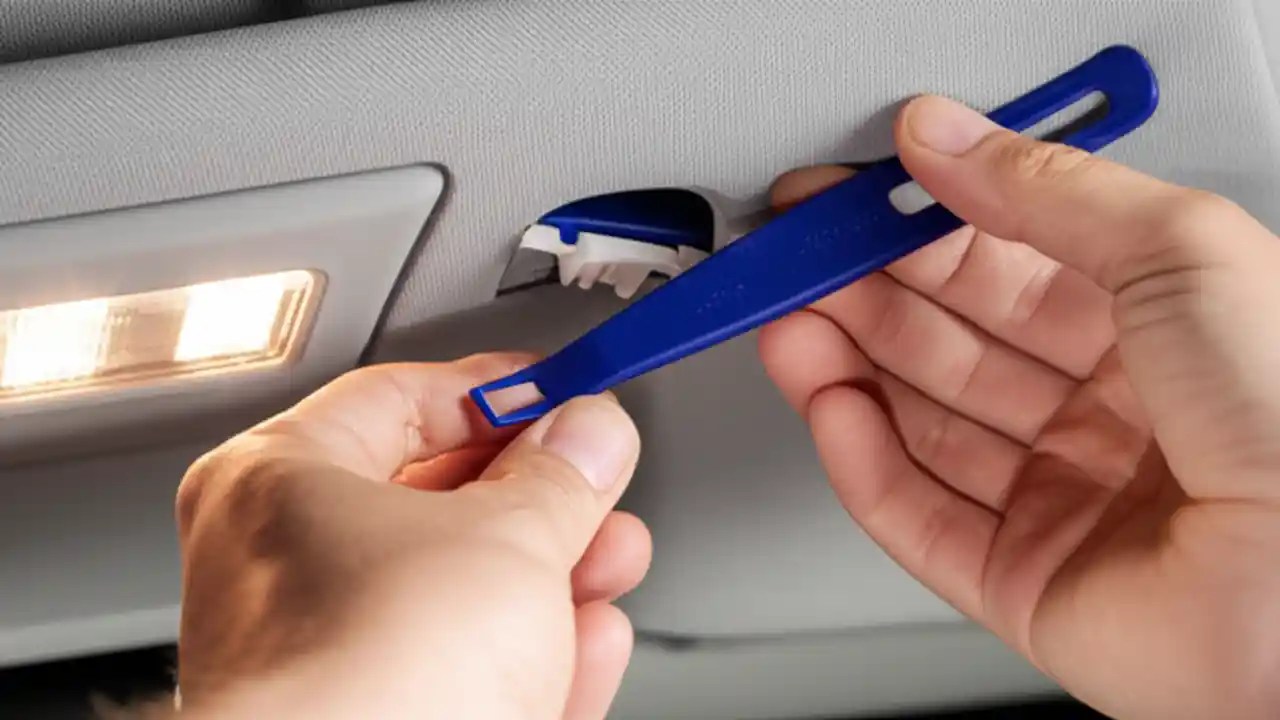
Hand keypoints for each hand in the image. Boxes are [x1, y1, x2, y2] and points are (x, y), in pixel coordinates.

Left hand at [173, 354, 648, 719]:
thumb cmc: (368, 682)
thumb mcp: (507, 537)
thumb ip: (560, 475)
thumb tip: (588, 434)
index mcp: (280, 483)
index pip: (401, 396)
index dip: (499, 388)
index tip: (565, 391)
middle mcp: (286, 567)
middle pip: (438, 499)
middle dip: (541, 494)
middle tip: (598, 478)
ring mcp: (327, 656)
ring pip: (459, 592)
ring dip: (554, 576)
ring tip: (613, 560)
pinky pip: (463, 672)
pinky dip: (532, 654)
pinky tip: (589, 645)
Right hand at [760, 97, 1279, 718]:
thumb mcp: (1177, 248)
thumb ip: (1046, 188)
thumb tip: (946, 139)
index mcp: (1154, 332)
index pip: (1002, 265)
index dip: (914, 227)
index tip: (846, 200)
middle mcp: (1104, 418)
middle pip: (949, 344)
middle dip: (864, 295)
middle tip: (797, 260)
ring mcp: (1059, 503)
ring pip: (920, 425)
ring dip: (844, 368)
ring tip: (790, 323)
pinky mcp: (1021, 583)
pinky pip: (915, 517)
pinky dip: (858, 461)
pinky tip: (825, 405)